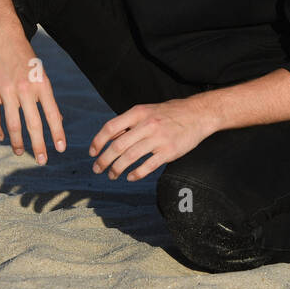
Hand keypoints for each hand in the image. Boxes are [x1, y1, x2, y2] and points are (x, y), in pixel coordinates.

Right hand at [0, 21, 65, 164]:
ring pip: (13, 125)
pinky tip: (1, 138)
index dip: (57, 133)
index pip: (53, 114)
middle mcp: (26, 89)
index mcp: (42, 84)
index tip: (60, 149)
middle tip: (42, 161)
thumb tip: (58, 120)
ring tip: (21, 152)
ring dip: (18, 142)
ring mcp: (6, 91)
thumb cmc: (24, 56)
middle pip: (33, 124)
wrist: (1, 35)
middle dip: (39, 146)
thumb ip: (47, 97)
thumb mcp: (41, 73)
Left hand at [89, 98, 215, 181]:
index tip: (92, 152)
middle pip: (117, 146)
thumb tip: (108, 139)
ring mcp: (158, 139)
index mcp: (138, 113)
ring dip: (117, 169)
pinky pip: (147, 166)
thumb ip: (128, 124)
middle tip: (97, 169)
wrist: (197, 114)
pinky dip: (136, 174)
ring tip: (112, 175)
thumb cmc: (169, 113)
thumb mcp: (146, 111)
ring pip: (130, 158)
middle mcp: (147, 125)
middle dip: (104, 160)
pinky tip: (130, 177)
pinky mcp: (169, 152)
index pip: (110, 128)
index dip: (98, 142)